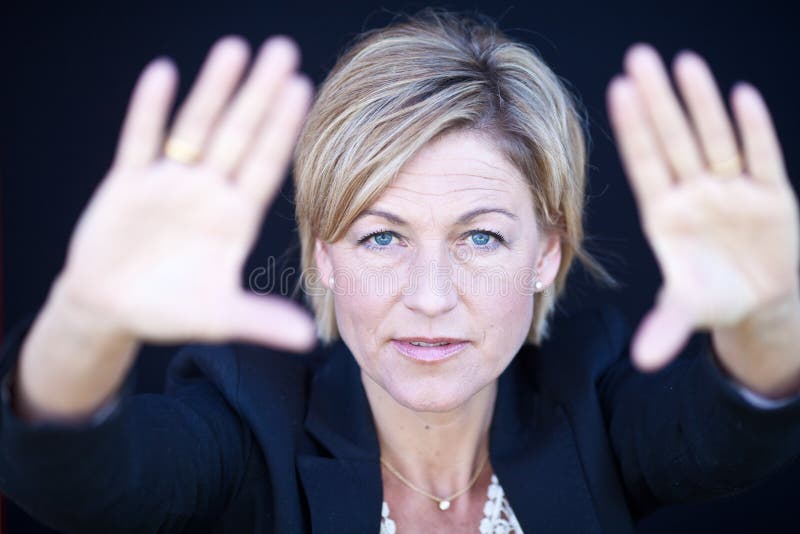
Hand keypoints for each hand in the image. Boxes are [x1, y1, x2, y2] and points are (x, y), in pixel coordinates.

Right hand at [53, 35, 315, 350]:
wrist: (112, 306)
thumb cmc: (170, 309)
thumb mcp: (218, 316)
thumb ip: (260, 320)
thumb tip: (308, 339)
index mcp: (234, 218)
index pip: (264, 165)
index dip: (282, 130)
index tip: (304, 91)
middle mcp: (207, 193)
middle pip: (238, 135)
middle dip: (258, 95)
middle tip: (282, 51)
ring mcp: (169, 184)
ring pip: (195, 129)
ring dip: (212, 91)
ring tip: (234, 50)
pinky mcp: (128, 185)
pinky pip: (140, 142)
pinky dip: (149, 111)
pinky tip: (163, 75)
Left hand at [606, 44, 799, 371]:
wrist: (760, 297)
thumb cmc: (713, 295)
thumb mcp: (687, 311)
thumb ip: (666, 328)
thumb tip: (643, 360)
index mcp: (666, 215)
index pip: (646, 164)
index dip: (634, 131)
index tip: (617, 92)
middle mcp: (694, 194)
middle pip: (674, 140)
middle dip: (658, 102)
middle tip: (639, 58)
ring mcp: (732, 190)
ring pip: (714, 139)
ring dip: (701, 104)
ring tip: (684, 63)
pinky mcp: (771, 196)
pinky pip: (761, 157)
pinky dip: (754, 130)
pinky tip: (741, 96)